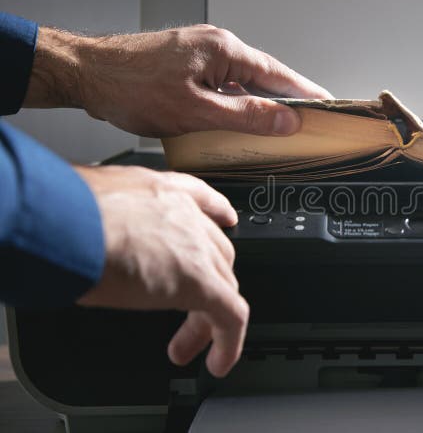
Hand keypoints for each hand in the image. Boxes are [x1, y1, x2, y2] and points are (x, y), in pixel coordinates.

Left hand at [24, 25, 332, 136]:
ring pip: (243, 80)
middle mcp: (216, 45)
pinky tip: (238, 117)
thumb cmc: (131, 87)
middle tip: (309, 120)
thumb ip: (246, 116)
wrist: (86, 74)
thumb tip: (285, 120)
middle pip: (264, 75)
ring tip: (278, 124)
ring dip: (260, 101)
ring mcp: (201, 52)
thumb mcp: (197, 111)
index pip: (279, 74)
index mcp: (225, 50)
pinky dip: (237, 99)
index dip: (306, 93)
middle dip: (287, 99)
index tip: (328, 106)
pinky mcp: (187, 63)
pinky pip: (224, 82)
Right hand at [75, 165, 247, 377]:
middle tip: (182, 312)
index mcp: (157, 192)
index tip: (225, 221)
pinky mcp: (201, 282)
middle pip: (213, 253)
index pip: (199, 200)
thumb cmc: (58, 215)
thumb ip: (98, 222)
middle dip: (203, 284)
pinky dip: (228, 342)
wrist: (61, 222)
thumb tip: (82, 240)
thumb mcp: (85, 207)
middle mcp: (184, 215)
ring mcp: (196, 248)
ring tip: (184, 348)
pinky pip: (230, 315)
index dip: (215, 214)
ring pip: (222, 285)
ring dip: (206, 321)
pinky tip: (217, 362)